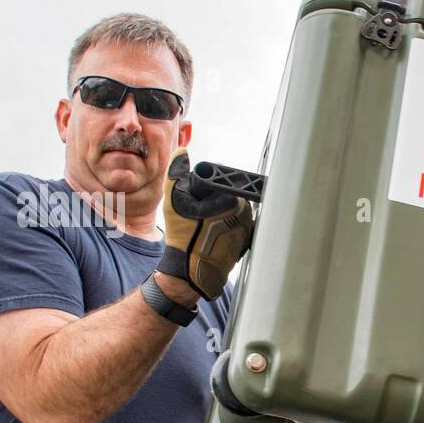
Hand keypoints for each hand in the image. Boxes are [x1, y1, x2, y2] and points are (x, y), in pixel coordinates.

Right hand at [156, 149, 253, 299]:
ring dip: (225, 214)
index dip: (209, 189)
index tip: (200, 199)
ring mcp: (248, 229)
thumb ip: (177, 174)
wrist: (190, 270)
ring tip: (208, 225)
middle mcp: (246, 213)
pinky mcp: (247, 242)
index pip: (224, 184)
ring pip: (236, 211)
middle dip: (217, 201)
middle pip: (231, 197)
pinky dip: (229, 227)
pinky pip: (239, 227)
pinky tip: (216, 234)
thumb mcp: (174, 201)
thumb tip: (182, 151)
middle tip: (201, 214)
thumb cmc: (183, 237)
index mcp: (232, 200)